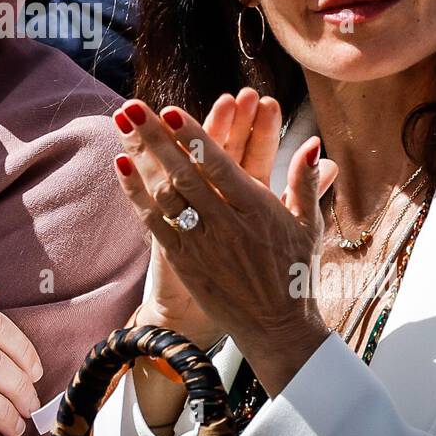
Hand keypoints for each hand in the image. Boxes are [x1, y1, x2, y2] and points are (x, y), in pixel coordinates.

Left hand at [113, 96, 337, 396]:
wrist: (276, 328)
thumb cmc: (293, 272)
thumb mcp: (307, 225)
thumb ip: (305, 182)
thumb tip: (313, 144)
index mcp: (257, 209)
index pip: (219, 165)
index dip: (193, 136)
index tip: (170, 110)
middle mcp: (226, 223)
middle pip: (183, 173)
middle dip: (155, 137)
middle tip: (133, 107)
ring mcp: (201, 243)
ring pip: (165, 194)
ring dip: (141, 158)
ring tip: (123, 125)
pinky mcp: (184, 261)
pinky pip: (154, 223)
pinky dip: (136, 194)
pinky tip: (122, 166)